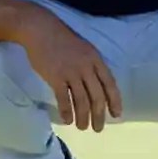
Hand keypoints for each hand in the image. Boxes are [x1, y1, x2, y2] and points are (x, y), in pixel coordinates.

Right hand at [18, 7, 121, 132]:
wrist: (41, 30)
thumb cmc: (62, 40)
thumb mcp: (84, 49)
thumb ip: (92, 66)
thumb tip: (97, 85)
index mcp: (95, 60)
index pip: (110, 84)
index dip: (114, 100)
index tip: (116, 115)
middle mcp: (86, 67)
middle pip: (97, 96)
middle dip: (99, 115)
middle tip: (98, 128)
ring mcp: (71, 72)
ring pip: (82, 100)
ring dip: (83, 117)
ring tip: (82, 127)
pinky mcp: (56, 77)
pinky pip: (64, 98)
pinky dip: (67, 111)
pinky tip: (68, 120)